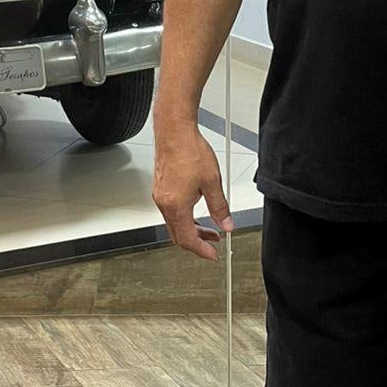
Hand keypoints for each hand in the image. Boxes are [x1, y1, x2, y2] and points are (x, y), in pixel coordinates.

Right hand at [152, 121, 233, 261]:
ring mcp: (160, 196)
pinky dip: (185, 217)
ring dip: (192, 229)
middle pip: (178, 235)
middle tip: (212, 245)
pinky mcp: (160, 188)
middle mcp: (164, 204)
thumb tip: (226, 224)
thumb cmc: (189, 151)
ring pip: (174, 223)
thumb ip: (220, 207)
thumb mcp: (212, 182)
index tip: (212, 255)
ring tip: (209, 228)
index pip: (187, 239)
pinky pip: (171, 212)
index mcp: (176, 206)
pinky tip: (197, 211)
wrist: (174, 132)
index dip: (201, 250)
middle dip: (197, 242)